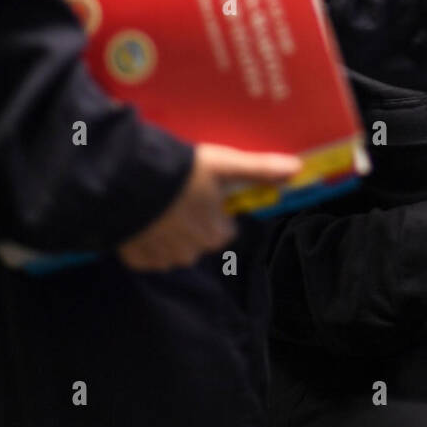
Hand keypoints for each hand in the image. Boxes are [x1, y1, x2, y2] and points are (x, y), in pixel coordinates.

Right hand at [117, 144, 300, 271]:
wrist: (130, 181)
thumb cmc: (184, 173)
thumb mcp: (225, 165)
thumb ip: (260, 169)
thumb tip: (297, 169)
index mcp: (215, 235)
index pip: (225, 230)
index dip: (216, 211)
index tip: (204, 194)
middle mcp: (191, 254)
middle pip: (199, 240)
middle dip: (193, 224)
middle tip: (179, 197)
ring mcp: (162, 259)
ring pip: (173, 249)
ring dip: (169, 233)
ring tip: (158, 205)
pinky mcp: (135, 260)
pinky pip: (146, 254)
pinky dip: (146, 240)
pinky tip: (141, 218)